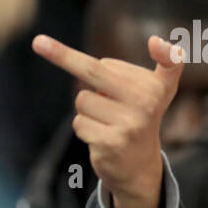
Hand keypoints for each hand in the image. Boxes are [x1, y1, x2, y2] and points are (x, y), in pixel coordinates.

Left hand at [32, 33, 183, 207]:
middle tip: (38, 42)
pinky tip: (101, 136)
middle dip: (61, 55)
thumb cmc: (142, 117)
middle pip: (93, 73)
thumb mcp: (161, 90)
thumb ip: (169, 62)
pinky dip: (83, 127)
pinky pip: (79, 123)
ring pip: (83, 100)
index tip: (127, 40)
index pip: (110, 64)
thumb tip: (159, 41)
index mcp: (156, 86)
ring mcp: (129, 124)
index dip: (115, 52)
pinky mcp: (111, 142)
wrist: (139, 167)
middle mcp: (147, 103)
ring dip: (87, 109)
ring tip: (106, 120)